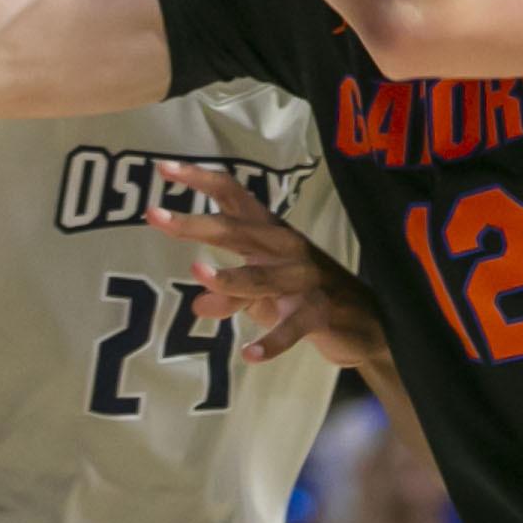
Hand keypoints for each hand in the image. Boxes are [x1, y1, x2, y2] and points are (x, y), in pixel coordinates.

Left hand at [147, 160, 390, 368]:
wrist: (367, 323)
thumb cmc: (305, 296)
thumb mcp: (263, 295)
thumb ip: (229, 296)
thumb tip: (196, 306)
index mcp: (269, 233)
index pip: (233, 196)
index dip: (200, 180)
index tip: (163, 168)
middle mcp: (286, 248)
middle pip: (238, 231)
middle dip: (196, 224)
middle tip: (155, 216)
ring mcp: (305, 280)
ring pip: (262, 278)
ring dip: (231, 277)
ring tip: (199, 275)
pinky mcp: (320, 313)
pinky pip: (292, 327)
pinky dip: (272, 341)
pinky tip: (250, 354)